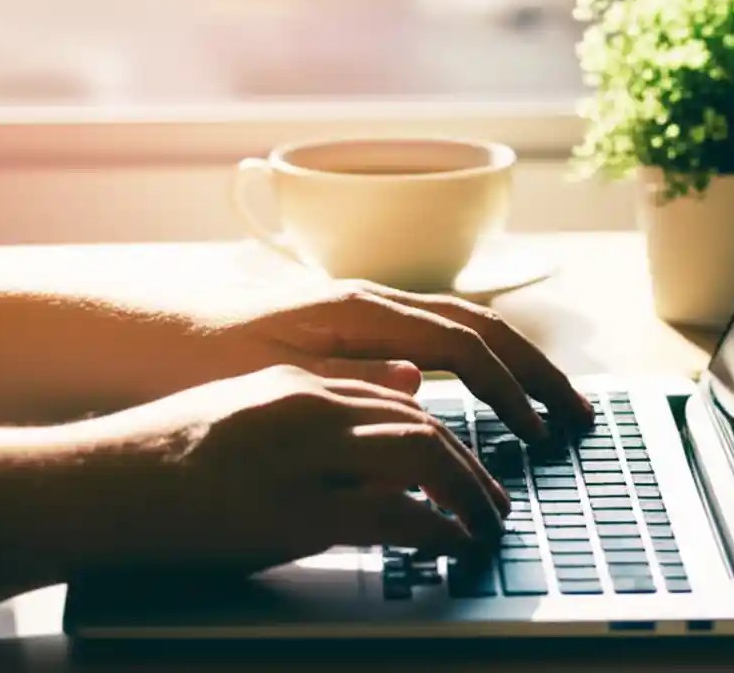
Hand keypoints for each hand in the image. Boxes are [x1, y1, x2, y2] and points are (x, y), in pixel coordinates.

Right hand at [128, 365, 508, 568]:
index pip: (397, 395)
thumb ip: (304, 416)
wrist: (91, 485)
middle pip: (421, 420)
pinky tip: (450, 545)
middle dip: (472, 463)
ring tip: (484, 524)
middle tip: (493, 501)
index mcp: (293, 382)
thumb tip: (360, 423)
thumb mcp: (239, 418)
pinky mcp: (294, 512)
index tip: (467, 462)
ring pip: (421, 454)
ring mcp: (301, 455)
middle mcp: (305, 405)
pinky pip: (394, 515)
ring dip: (468, 491)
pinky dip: (437, 529)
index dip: (445, 431)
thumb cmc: (158, 459)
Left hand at [202, 281, 593, 442]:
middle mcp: (374, 300)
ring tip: (554, 400)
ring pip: (466, 327)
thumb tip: (419, 382)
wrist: (154, 338)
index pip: (461, 346)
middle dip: (536, 369)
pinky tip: (493, 388)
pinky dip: (481, 362)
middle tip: (579, 412)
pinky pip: (440, 337)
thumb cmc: (206, 361)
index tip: (537, 433)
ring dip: (516, 363)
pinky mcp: (360, 326)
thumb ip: (349, 379)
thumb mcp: (275, 379)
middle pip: (480, 326)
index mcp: (359, 312)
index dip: (508, 390)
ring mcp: (370, 309)